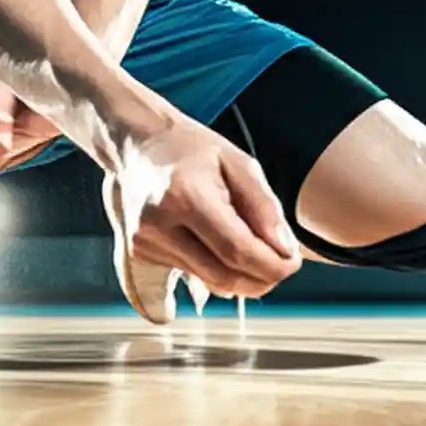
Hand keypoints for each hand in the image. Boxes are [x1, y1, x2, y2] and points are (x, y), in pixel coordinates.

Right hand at [104, 119, 301, 323]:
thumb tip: (285, 251)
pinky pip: (191, 275)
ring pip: (209, 281)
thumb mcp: (237, 163)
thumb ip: (264, 206)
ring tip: (253, 250)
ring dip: (241, 277)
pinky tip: (220, 247)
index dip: (273, 266)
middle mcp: (159, 225)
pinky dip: (215, 269)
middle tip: (280, 264)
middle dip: (261, 279)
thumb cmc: (190, 149)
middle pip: (223, 276)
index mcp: (186, 196)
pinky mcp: (140, 254)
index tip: (292, 262)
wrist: (133, 143)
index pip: (237, 251)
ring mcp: (145, 243)